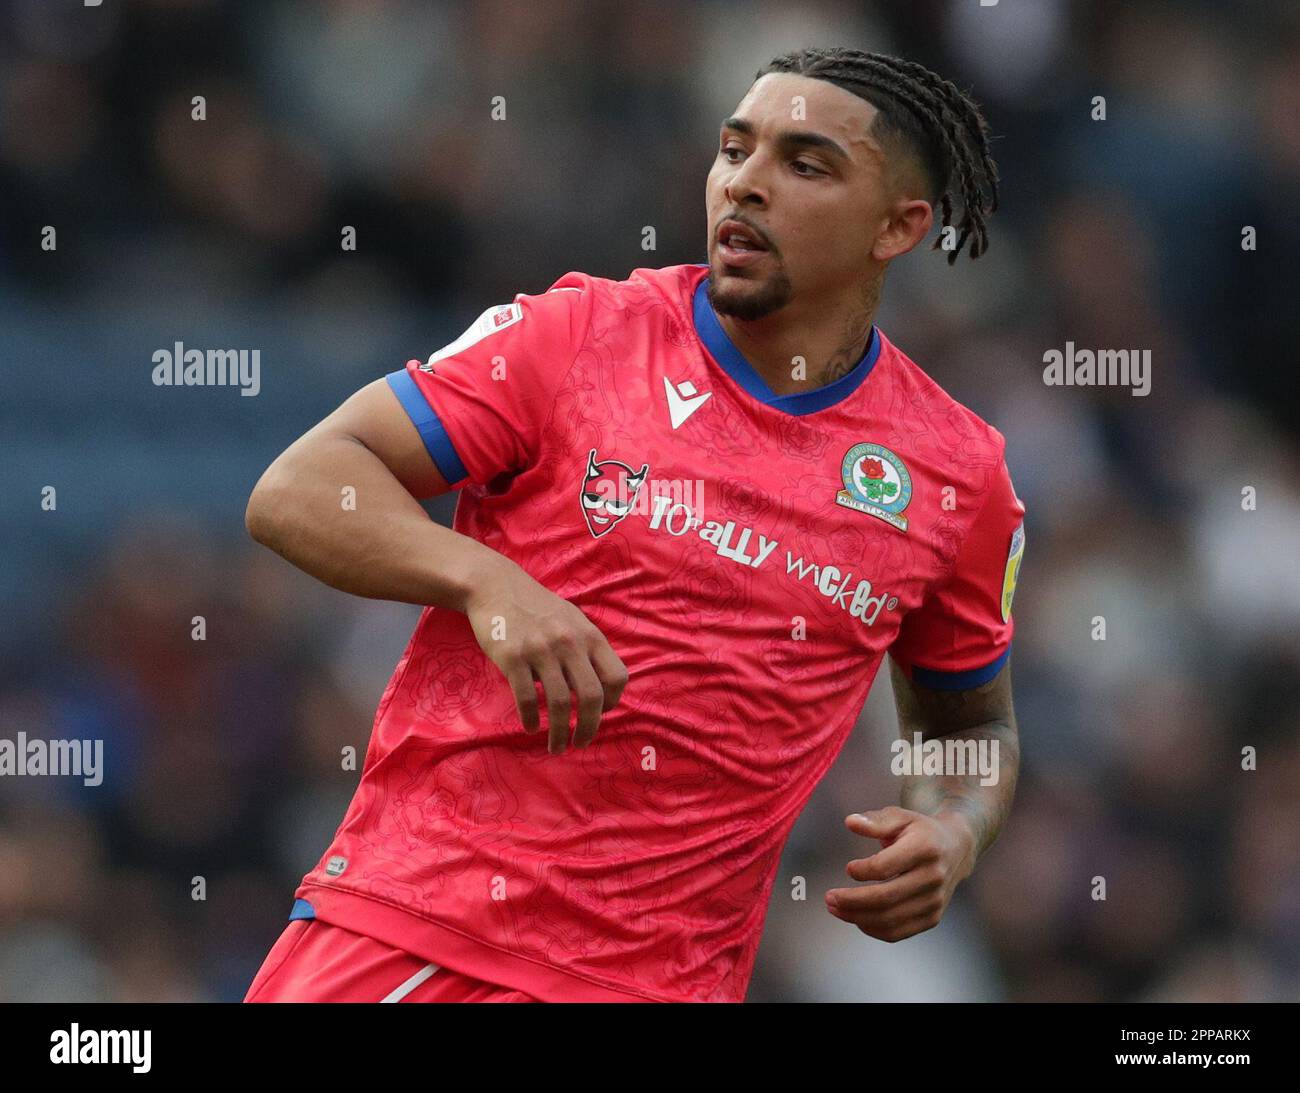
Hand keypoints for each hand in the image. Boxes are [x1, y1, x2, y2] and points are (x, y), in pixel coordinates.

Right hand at [464, 558, 628, 753]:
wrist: (495, 586)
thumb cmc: (537, 608)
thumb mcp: (572, 620)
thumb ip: (587, 649)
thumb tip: (601, 688)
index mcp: (589, 635)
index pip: (617, 676)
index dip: (613, 701)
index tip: (600, 713)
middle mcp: (569, 643)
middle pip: (591, 696)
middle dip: (590, 727)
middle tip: (581, 743)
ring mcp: (541, 649)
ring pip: (560, 703)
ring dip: (560, 732)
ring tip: (556, 747)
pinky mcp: (513, 657)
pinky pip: (526, 698)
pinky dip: (531, 719)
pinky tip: (530, 727)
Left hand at [824, 806, 976, 941]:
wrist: (956, 848)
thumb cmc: (920, 831)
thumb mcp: (900, 817)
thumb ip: (875, 820)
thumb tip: (850, 822)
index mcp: (925, 848)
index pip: (885, 867)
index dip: (862, 871)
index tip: (848, 868)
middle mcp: (933, 877)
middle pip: (885, 898)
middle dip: (851, 901)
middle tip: (829, 898)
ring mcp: (935, 901)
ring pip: (890, 919)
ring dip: (857, 917)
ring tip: (835, 909)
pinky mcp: (933, 918)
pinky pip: (899, 932)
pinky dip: (873, 929)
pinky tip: (856, 918)